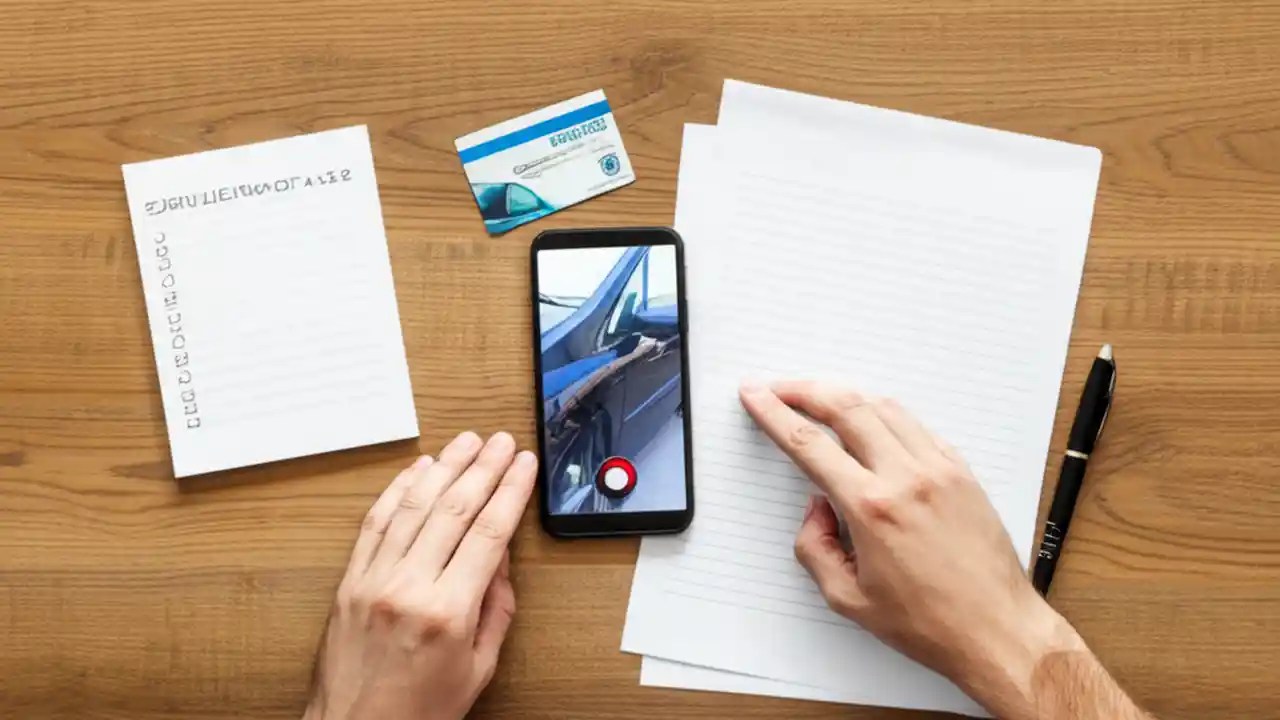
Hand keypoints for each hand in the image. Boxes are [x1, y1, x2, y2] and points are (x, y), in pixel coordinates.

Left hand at [306, 431, 537, 719]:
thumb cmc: (418, 711)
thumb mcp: (479, 666)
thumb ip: (495, 606)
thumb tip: (500, 556)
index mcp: (447, 613)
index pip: (488, 533)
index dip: (510, 492)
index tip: (525, 466)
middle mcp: (407, 588)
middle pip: (453, 510)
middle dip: (483, 468)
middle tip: (502, 442)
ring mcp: (373, 580)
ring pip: (413, 507)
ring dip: (444, 468)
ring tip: (466, 442)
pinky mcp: (349, 582)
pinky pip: (375, 523)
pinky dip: (397, 491)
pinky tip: (418, 471)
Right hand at [740, 381, 1085, 718]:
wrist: (997, 630)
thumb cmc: (930, 623)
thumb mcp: (848, 598)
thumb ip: (814, 548)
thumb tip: (816, 510)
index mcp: (872, 508)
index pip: (809, 445)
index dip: (774, 414)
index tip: (756, 395)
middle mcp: (907, 478)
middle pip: (846, 407)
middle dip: (805, 390)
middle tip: (782, 388)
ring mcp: (940, 470)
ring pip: (885, 408)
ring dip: (847, 397)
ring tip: (823, 401)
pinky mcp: (963, 473)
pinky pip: (918, 427)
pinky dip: (888, 416)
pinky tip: (875, 424)